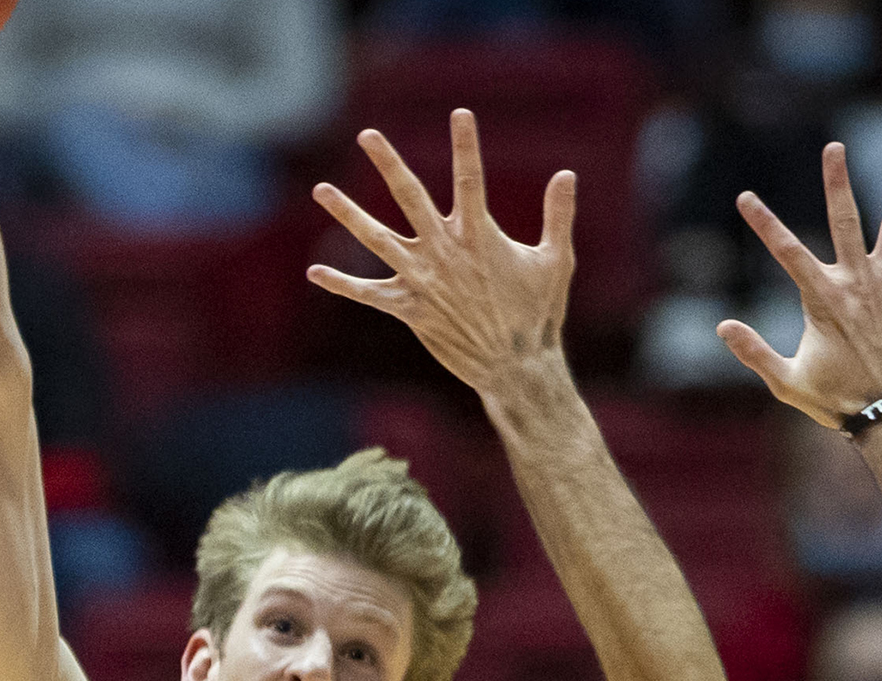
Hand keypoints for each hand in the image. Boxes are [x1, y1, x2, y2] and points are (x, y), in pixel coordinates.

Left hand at [308, 109, 576, 398]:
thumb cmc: (539, 313)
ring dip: (347, 213)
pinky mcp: (410, 309)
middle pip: (410, 197)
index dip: (466, 145)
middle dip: (388, 163)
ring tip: (321, 189)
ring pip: (377, 239)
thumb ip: (558, 216)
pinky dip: (342, 284)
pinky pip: (369, 294)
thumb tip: (566, 174)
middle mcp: (445, 252)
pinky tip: (314, 272)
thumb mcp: (556, 261)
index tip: (460, 113)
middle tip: (367, 135)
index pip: (471, 179)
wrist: (516, 366)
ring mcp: (423, 280)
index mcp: (480, 236)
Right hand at [717, 144, 881, 428]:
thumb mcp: (786, 381)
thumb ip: (754, 352)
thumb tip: (722, 326)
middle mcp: (858, 283)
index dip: (763, 222)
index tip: (745, 197)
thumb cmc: (836, 400)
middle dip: (836, 181)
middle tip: (834, 146)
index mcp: (823, 299)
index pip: (786, 251)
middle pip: (845, 220)